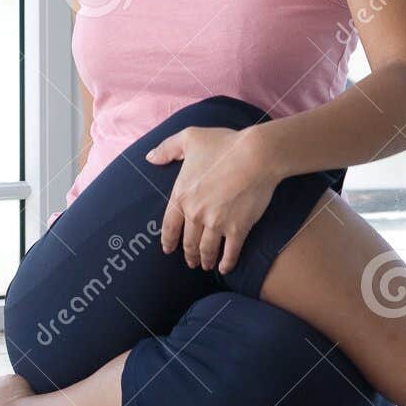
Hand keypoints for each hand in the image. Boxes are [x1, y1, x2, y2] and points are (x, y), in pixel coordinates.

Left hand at [145, 124, 278, 274]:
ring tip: (206, 265)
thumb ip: (167, 148)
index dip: (168, 240)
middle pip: (188, 241)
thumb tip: (150, 158)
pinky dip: (227, 263)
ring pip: (206, 249)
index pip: (169, 225)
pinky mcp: (237, 228)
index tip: (168, 250)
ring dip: (205, 260)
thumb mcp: (190, 138)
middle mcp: (195, 213)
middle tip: (191, 261)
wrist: (256, 155)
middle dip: (189, 254)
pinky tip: (224, 268)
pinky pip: (230, 252)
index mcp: (182, 194)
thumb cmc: (224, 144)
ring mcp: (216, 223)